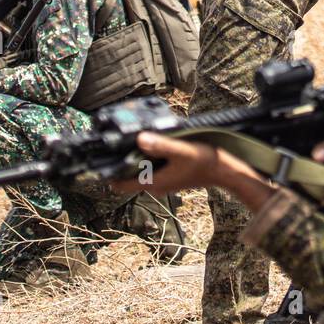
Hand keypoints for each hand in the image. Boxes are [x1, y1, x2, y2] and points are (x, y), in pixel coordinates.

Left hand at [114, 132, 274, 210]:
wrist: (226, 170)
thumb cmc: (205, 161)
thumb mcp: (183, 150)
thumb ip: (161, 145)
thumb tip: (139, 138)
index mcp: (153, 182)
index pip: (119, 184)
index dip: (106, 173)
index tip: (98, 158)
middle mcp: (154, 184)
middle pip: (126, 176)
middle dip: (117, 161)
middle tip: (112, 142)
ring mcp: (162, 180)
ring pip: (137, 171)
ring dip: (132, 158)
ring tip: (129, 138)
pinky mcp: (168, 174)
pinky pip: (148, 167)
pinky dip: (144, 157)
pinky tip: (150, 141)